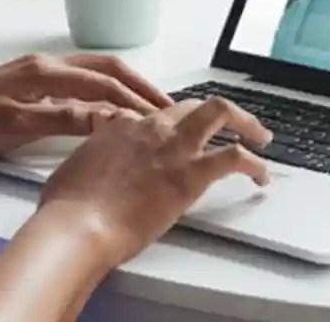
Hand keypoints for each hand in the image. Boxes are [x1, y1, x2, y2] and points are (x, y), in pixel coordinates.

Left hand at [0, 53, 174, 159]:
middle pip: (105, 66)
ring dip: (122, 86)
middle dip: (138, 84)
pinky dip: (101, 92)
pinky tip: (108, 109)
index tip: (160, 114)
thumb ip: (67, 119)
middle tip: (165, 104)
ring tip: (145, 105)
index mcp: (44, 71)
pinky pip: (77, 83)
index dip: (135, 98)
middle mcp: (44, 65)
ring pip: (93, 72)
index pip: (104, 81)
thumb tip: (109, 117)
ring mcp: (37, 73)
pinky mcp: (29, 85)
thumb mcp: (17, 127)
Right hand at [37, 96, 273, 265]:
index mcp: (122, 126)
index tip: (185, 137)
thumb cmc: (68, 206)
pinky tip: (260, 176)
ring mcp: (173, 148)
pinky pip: (235, 156)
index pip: (158, 114)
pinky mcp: (191, 174)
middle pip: (194, 105)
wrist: (77, 224)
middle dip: (219, 112)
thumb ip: (93, 157)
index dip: (177, 124)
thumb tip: (94, 163)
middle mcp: (151, 128)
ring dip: (247, 123)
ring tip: (261, 139)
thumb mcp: (74, 167)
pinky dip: (254, 163)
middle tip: (236, 125)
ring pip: (221, 112)